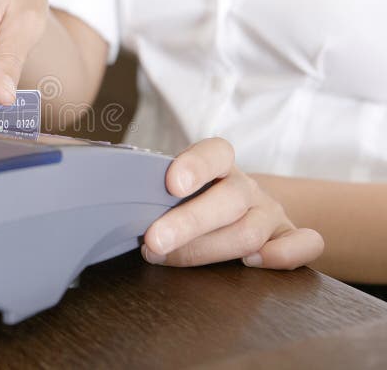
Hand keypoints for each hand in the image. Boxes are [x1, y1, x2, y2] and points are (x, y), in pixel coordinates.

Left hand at [142, 138, 324, 268]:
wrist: (235, 211)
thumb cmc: (189, 201)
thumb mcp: (169, 189)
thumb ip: (148, 189)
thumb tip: (110, 198)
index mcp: (218, 165)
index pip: (214, 153)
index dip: (195, 166)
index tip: (170, 185)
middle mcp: (245, 187)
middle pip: (227, 200)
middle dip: (187, 224)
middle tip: (153, 242)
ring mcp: (270, 212)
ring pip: (250, 230)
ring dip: (208, 249)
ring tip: (170, 259)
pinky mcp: (289, 237)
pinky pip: (306, 243)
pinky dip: (283, 255)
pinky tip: (251, 263)